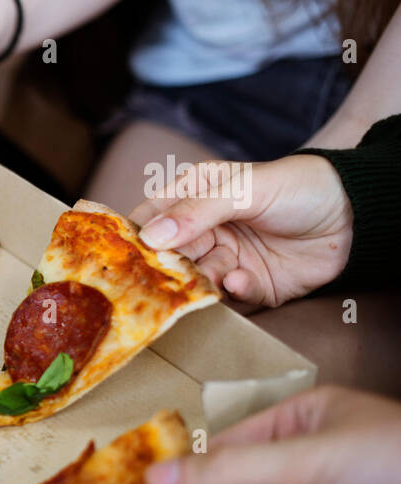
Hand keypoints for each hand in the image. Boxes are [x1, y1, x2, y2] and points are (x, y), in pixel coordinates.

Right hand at [129, 154, 353, 307]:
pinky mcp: (251, 285)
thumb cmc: (300, 186)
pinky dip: (232, 291)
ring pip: (195, 280)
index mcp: (194, 198)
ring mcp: (227, 259)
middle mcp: (205, 231)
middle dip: (167, 268)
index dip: (135, 237)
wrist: (358, 213)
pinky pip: (230, 297)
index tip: (125, 256)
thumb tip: (150, 237)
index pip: (149, 218)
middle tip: (169, 274)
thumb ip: (197, 211)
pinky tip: (240, 281)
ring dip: (201, 281)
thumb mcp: (245, 188)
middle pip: (167, 256)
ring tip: (214, 276)